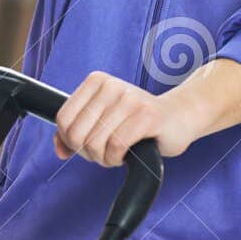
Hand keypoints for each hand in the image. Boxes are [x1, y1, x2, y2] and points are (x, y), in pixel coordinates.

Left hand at [53, 71, 199, 166]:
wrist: (180, 117)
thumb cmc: (139, 121)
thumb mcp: (104, 120)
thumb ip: (77, 132)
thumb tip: (59, 150)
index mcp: (96, 81)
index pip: (63, 118)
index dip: (70, 141)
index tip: (86, 146)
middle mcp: (111, 86)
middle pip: (77, 133)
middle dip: (87, 152)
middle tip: (103, 154)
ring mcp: (130, 99)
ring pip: (95, 142)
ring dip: (103, 158)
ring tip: (115, 154)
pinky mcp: (146, 115)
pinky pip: (115, 146)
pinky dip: (115, 158)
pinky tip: (124, 156)